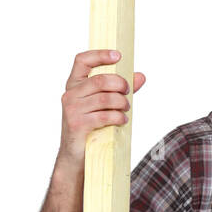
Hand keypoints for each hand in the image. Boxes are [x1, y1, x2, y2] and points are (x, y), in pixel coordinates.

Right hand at [58, 49, 145, 167]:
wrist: (76, 156)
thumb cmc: (91, 127)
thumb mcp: (105, 105)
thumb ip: (121, 90)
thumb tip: (141, 76)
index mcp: (74, 84)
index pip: (82, 60)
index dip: (100, 55)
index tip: (118, 56)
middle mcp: (70, 94)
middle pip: (101, 80)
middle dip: (120, 85)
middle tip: (128, 93)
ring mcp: (72, 109)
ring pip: (106, 98)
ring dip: (122, 103)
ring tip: (125, 110)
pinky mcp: (77, 124)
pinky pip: (105, 115)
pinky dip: (118, 117)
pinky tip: (122, 120)